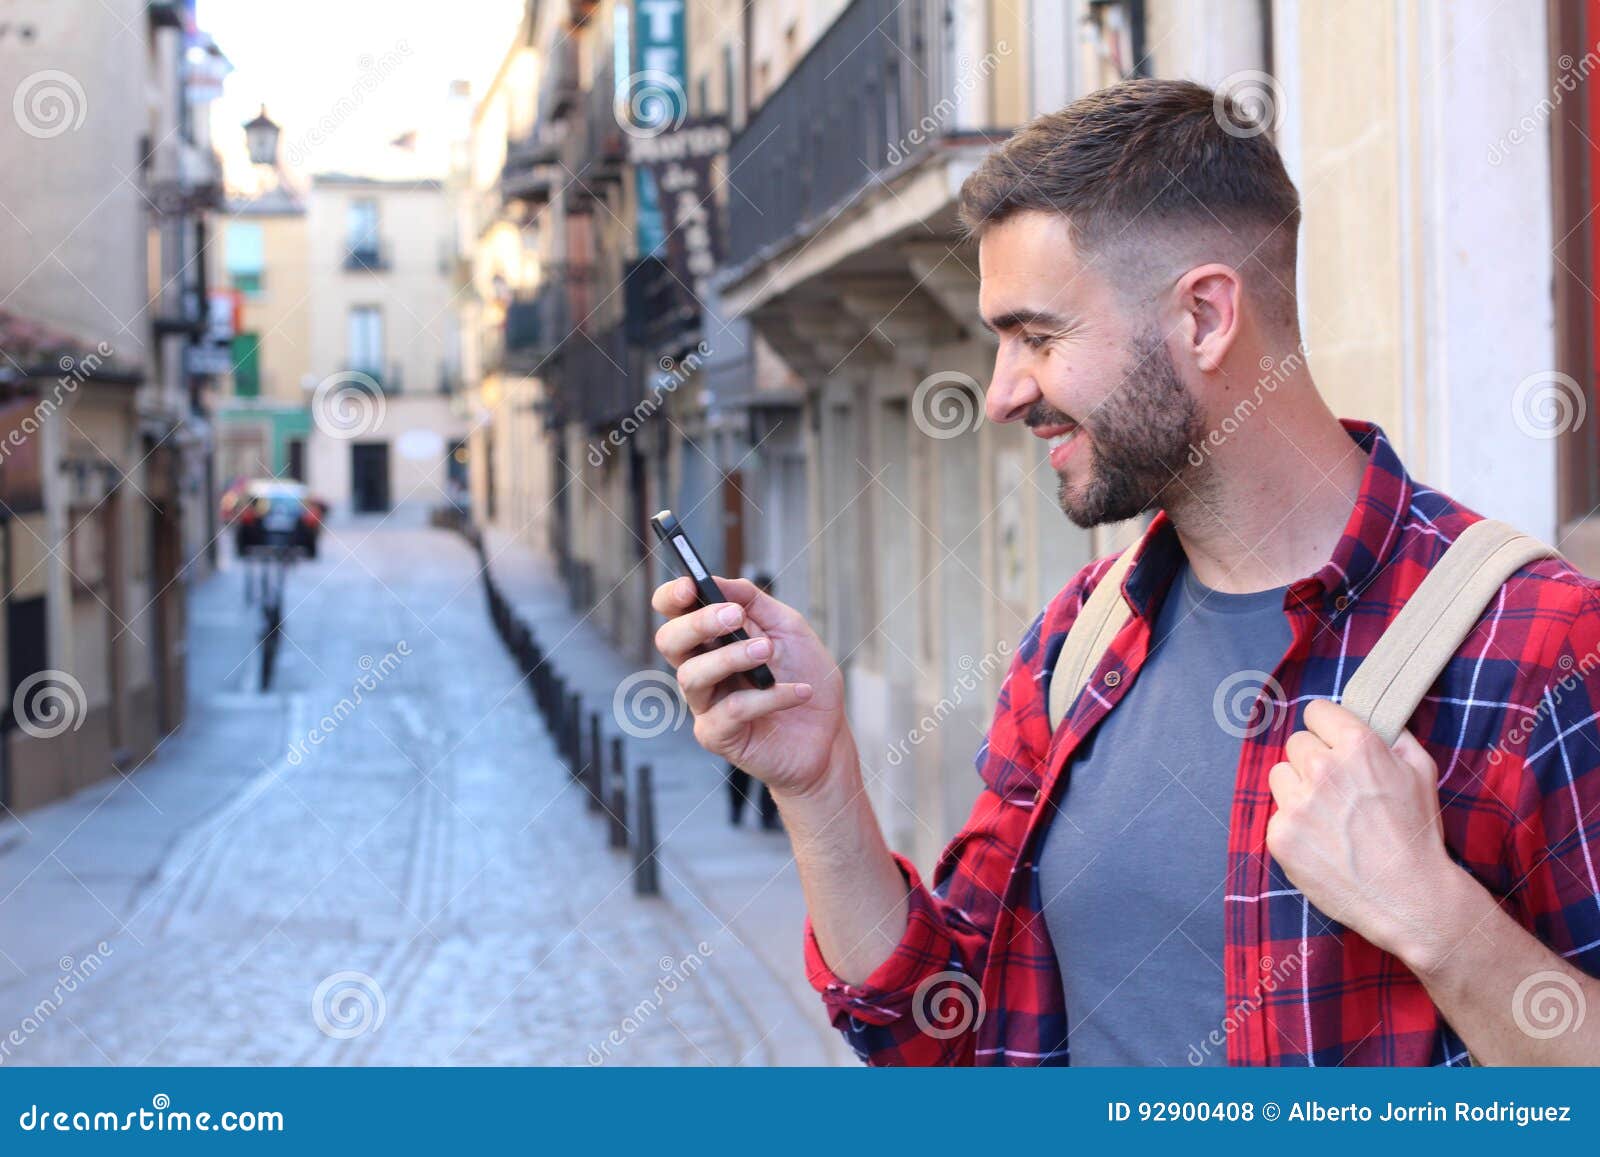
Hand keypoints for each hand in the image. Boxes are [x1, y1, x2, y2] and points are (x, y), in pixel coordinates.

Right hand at [651, 576, 848, 797]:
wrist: (827, 732)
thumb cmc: (804, 676)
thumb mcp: (787, 627)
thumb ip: (753, 601)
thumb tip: (718, 580)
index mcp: (711, 639)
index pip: (674, 613)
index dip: (672, 597)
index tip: (690, 586)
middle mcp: (701, 669)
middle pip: (669, 641)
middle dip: (698, 623)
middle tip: (735, 617)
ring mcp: (705, 704)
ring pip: (693, 675)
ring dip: (732, 657)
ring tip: (768, 652)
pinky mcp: (717, 736)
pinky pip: (731, 710)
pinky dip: (768, 697)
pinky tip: (799, 692)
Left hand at [1266, 699, 1456, 962]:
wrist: (1410, 898)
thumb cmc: (1417, 835)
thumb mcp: (1421, 772)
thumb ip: (1394, 737)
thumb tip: (1375, 717)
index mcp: (1358, 746)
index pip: (1317, 711)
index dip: (1327, 728)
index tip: (1333, 742)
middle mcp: (1323, 768)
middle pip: (1296, 743)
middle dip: (1314, 761)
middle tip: (1338, 789)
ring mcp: (1298, 803)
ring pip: (1280, 775)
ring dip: (1298, 789)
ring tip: (1328, 816)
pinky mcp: (1281, 834)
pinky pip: (1277, 814)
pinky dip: (1294, 826)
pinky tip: (1321, 843)